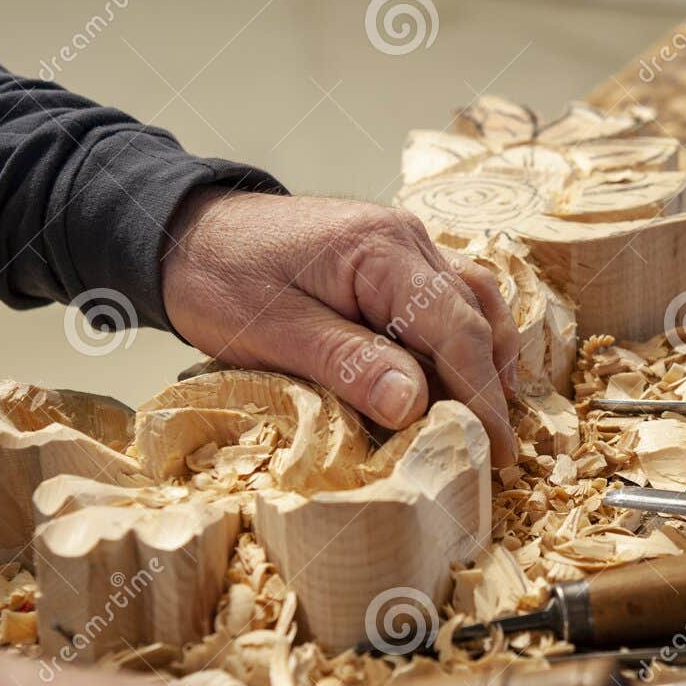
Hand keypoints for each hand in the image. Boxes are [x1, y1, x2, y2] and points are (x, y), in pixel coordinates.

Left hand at [163, 189, 518, 466]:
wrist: (185, 232)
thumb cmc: (220, 278)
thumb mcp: (275, 332)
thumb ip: (349, 364)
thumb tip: (415, 406)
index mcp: (382, 251)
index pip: (455, 329)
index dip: (480, 395)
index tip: (496, 450)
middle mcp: (407, 240)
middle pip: (476, 316)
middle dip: (492, 387)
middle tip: (500, 453)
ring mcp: (404, 245)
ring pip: (474, 303)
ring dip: (487, 361)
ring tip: (490, 420)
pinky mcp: (393, 261)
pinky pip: (448, 299)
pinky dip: (464, 341)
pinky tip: (459, 379)